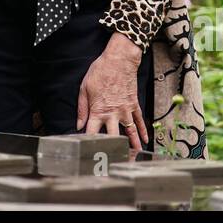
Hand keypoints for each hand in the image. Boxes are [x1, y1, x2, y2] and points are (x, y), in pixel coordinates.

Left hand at [76, 36, 148, 153]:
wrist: (120, 60)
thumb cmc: (100, 71)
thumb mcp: (84, 88)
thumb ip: (82, 109)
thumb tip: (78, 125)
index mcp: (98, 111)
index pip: (92, 133)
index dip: (90, 144)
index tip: (89, 154)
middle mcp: (113, 114)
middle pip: (113, 137)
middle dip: (113, 151)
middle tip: (113, 162)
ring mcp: (125, 110)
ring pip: (130, 132)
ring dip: (132, 145)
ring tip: (134, 157)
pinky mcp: (134, 104)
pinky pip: (139, 120)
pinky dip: (142, 131)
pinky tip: (145, 140)